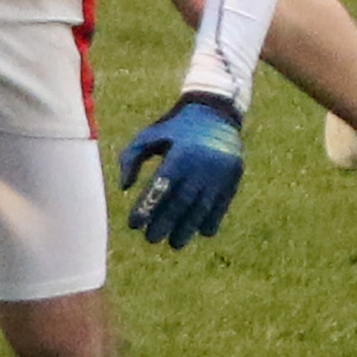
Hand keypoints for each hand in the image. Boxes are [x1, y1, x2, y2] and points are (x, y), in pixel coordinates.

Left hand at [118, 93, 244, 249]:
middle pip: (180, 203)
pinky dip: (210, 221)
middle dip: (164, 224)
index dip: (146, 208)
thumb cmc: (176, 127)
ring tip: (174, 243)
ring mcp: (219, 174)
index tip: (134, 224)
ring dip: (187, 229)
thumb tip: (124, 187)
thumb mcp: (151, 134)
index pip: (160, 187)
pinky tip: (198, 231)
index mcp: (179, 154)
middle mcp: (200, 165)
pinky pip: (221, 207)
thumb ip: (132, 157)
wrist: (216, 112)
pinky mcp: (232, 179)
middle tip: (150, 238)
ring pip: (201, 209)